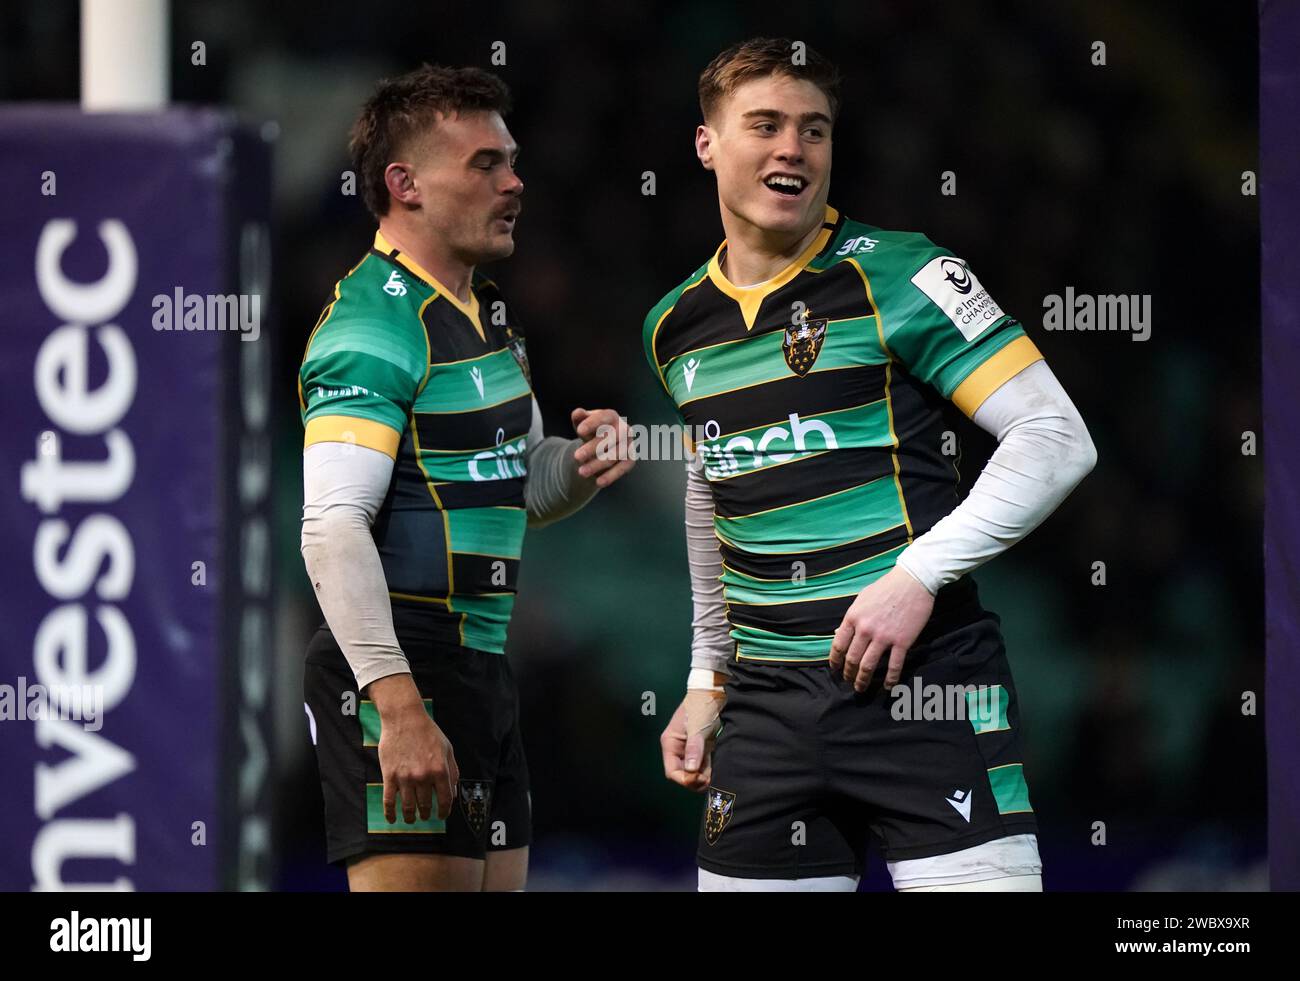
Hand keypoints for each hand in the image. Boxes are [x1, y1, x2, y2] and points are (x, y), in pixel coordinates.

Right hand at [369, 675, 459, 823]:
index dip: (444, 811)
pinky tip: (392, 820)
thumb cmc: (428, 732)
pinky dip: (390, 814)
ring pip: (408, 807)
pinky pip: (389, 801)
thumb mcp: (447, 749)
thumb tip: (453, 792)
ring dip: (410, 817)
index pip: (445, 799)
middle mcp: (423, 777)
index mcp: (440, 770)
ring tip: (411, 819)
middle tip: (426, 816)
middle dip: (427, 814)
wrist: (404, 718)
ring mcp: (405, 777)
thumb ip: (453, 771)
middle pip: (426, 805)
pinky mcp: (389, 776)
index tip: (442, 816)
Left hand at [571, 407, 634, 487]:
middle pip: (610, 438)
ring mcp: (629, 444)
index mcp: (611, 416)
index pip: (603, 418)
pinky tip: (598, 482)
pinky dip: (611, 476)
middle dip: (592, 448)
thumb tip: (577, 413)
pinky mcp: (630, 459)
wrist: (599, 446)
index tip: (579, 431)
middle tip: (576, 457)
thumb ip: (579, 418)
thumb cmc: (590, 431)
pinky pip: (622, 468)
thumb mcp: (582, 424)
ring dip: (597, 465)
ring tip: (581, 472)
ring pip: (614, 456)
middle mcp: (624, 429)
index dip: (592, 424)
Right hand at [661, 689, 723, 791]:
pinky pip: (702, 765)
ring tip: (715, 775)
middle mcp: (678, 748)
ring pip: (694, 771)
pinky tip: (717, 770)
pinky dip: (708, 770)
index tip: (699, 779)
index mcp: (670, 743)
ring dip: (703, 776)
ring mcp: (690, 748)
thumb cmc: (701, 706)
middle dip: (695, 780)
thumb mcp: (697, 727)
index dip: (684, 779)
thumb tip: (690, 770)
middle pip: (682, 774)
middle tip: (710, 780)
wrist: (715, 692)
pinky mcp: (701, 747)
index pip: (672, 771)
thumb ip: (694, 747)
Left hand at [829, 565, 935, 691]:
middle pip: (852, 659)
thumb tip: (838, 632)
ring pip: (868, 666)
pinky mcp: (902, 642)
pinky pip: (894, 666)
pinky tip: (888, 687)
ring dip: (863, 680)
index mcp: (853, 617)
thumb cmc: (886, 587)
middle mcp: (865, 629)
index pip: (838, 645)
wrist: (913, 581)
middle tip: (848, 681)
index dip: (835, 660)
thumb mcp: (862, 599)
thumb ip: (851, 618)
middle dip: (848, 673)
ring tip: (861, 688)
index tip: (835, 669)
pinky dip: (890, 679)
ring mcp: (884, 637)